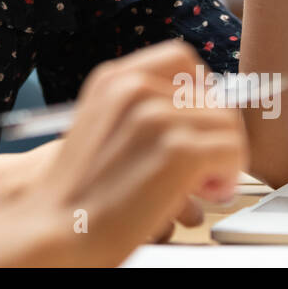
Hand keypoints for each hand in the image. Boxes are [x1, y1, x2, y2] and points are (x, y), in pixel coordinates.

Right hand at [13, 41, 248, 266]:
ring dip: (224, 159)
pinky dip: (227, 176)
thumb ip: (141, 111)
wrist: (54, 229)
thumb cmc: (78, 193)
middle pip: (213, 97)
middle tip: (201, 172)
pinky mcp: (178, 151)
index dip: (201, 95)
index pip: (183, 59)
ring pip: (228, 125)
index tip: (196, 127)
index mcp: (114, 79)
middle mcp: (135, 89)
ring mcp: (157, 117)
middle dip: (214, 135)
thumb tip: (201, 113)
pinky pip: (232, 151)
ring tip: (200, 187)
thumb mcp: (101, 127)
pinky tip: (203, 195)